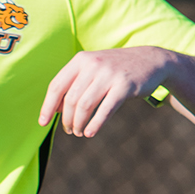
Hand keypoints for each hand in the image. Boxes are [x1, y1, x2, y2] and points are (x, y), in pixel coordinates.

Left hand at [38, 46, 178, 137]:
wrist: (150, 60)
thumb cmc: (115, 69)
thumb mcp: (92, 70)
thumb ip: (73, 84)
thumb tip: (55, 109)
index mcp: (80, 60)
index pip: (56, 86)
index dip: (48, 107)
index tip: (43, 123)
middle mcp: (92, 65)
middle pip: (70, 99)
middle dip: (67, 119)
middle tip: (69, 130)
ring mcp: (109, 75)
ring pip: (85, 106)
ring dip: (79, 123)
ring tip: (79, 132)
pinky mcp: (124, 86)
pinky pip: (105, 109)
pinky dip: (96, 124)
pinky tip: (90, 133)